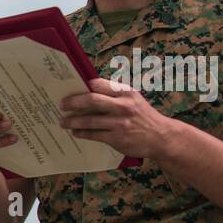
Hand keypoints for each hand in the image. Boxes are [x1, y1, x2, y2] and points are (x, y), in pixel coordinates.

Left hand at [58, 78, 173, 158]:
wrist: (161, 136)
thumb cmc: (143, 116)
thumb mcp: (133, 99)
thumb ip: (114, 95)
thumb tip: (88, 91)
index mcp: (126, 93)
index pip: (100, 84)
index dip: (84, 86)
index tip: (71, 88)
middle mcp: (123, 106)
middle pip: (92, 100)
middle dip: (73, 102)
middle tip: (61, 105)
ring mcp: (119, 123)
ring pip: (89, 120)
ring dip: (72, 121)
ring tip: (63, 122)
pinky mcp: (116, 138)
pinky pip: (93, 135)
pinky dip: (81, 133)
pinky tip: (75, 132)